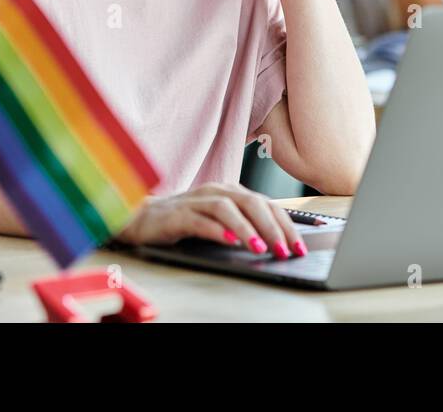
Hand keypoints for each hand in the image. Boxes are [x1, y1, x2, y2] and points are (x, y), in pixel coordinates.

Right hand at [115, 183, 307, 258]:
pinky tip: (229, 242)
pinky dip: (216, 230)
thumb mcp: (220, 222)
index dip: (286, 224)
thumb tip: (276, 244)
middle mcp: (216, 191)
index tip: (299, 247)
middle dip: (272, 228)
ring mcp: (196, 201)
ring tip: (261, 248)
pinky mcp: (177, 215)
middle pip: (251, 203)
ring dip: (247, 229)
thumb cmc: (186, 221)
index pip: (266, 204)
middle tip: (285, 250)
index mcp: (231, 192)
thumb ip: (245, 226)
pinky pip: (200, 220)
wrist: (142, 219)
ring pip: (227, 209)